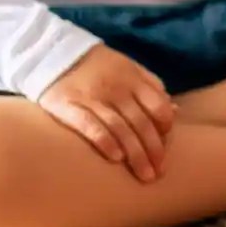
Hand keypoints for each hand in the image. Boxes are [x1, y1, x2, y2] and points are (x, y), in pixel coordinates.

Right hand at [38, 44, 173, 181]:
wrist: (50, 51)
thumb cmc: (99, 66)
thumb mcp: (129, 68)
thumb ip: (152, 87)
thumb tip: (175, 110)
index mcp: (133, 79)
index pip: (158, 107)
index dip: (165, 128)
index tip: (166, 145)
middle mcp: (116, 89)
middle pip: (141, 123)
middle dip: (154, 151)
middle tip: (160, 173)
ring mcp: (92, 98)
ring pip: (120, 129)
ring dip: (135, 155)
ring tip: (145, 175)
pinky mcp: (67, 106)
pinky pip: (89, 126)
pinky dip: (105, 142)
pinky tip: (115, 158)